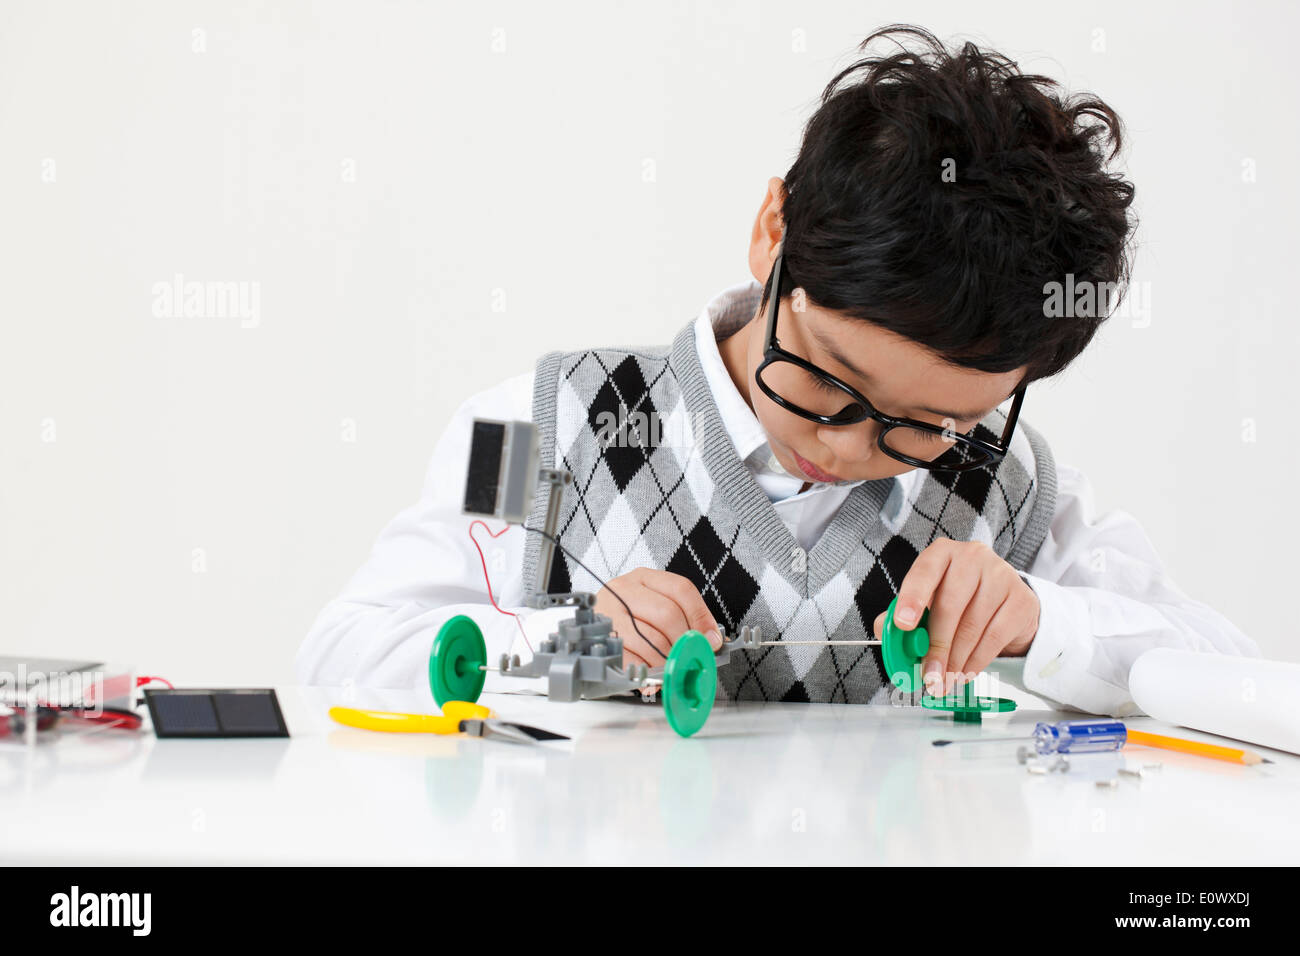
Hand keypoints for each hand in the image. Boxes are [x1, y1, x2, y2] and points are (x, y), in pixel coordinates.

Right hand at [593, 568, 723, 686]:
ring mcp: (609, 614)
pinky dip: (648, 671)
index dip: (702, 617)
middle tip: (692, 657)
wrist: (587, 631)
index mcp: (643, 578)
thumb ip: (683, 619)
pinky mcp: (600, 641)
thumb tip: (712, 642)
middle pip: (667, 614)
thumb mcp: (653, 608)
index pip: (681, 590)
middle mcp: (623, 590)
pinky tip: (653, 674)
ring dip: (668, 660)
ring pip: (652, 640)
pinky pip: (633, 660)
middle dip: (685, 642)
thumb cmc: (628, 620)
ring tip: (672, 668)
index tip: (713, 640)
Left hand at [872, 539, 1039, 696]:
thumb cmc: (959, 599)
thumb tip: (884, 632)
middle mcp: (972, 557)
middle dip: (936, 646)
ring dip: (955, 660)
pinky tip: (964, 673)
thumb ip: (902, 614)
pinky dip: (976, 661)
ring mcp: (1001, 576)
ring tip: (944, 681)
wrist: (1006, 601)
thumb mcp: (929, 599)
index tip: (903, 624)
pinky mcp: (1021, 600)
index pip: (925, 571)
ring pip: (972, 626)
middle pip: (950, 605)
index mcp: (942, 554)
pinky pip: (994, 637)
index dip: (912, 598)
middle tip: (928, 675)